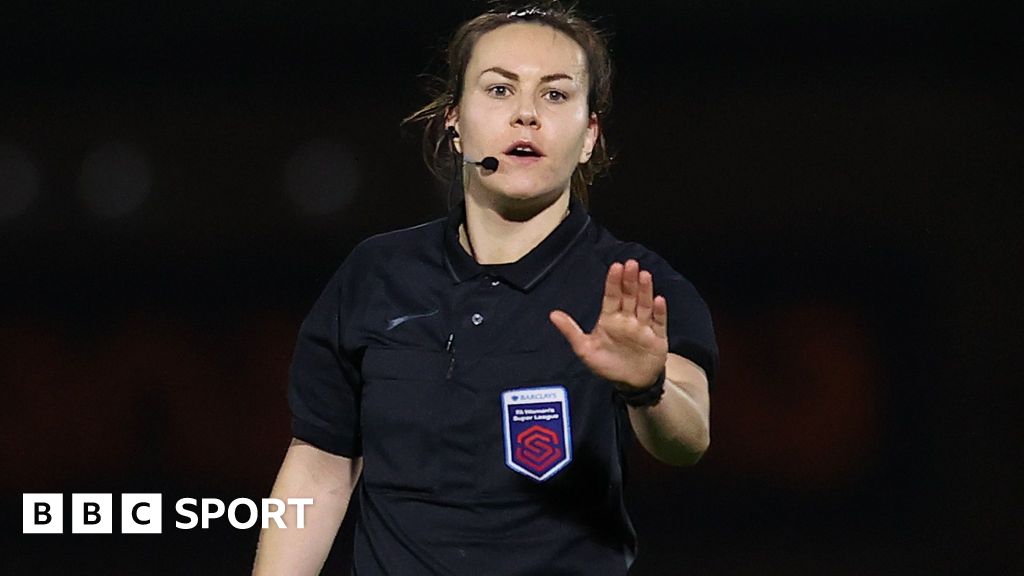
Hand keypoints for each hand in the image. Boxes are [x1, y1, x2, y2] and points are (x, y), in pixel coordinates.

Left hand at [549, 259, 668, 390]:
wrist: (630, 384)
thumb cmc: (607, 364)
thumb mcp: (585, 349)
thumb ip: (571, 331)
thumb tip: (552, 315)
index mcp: (610, 319)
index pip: (612, 296)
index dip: (613, 282)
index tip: (615, 267)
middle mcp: (627, 319)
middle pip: (629, 296)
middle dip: (629, 281)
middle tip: (631, 264)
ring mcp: (643, 327)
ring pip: (644, 305)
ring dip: (645, 291)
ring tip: (644, 275)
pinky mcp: (657, 337)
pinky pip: (658, 323)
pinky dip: (659, 312)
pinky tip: (658, 300)